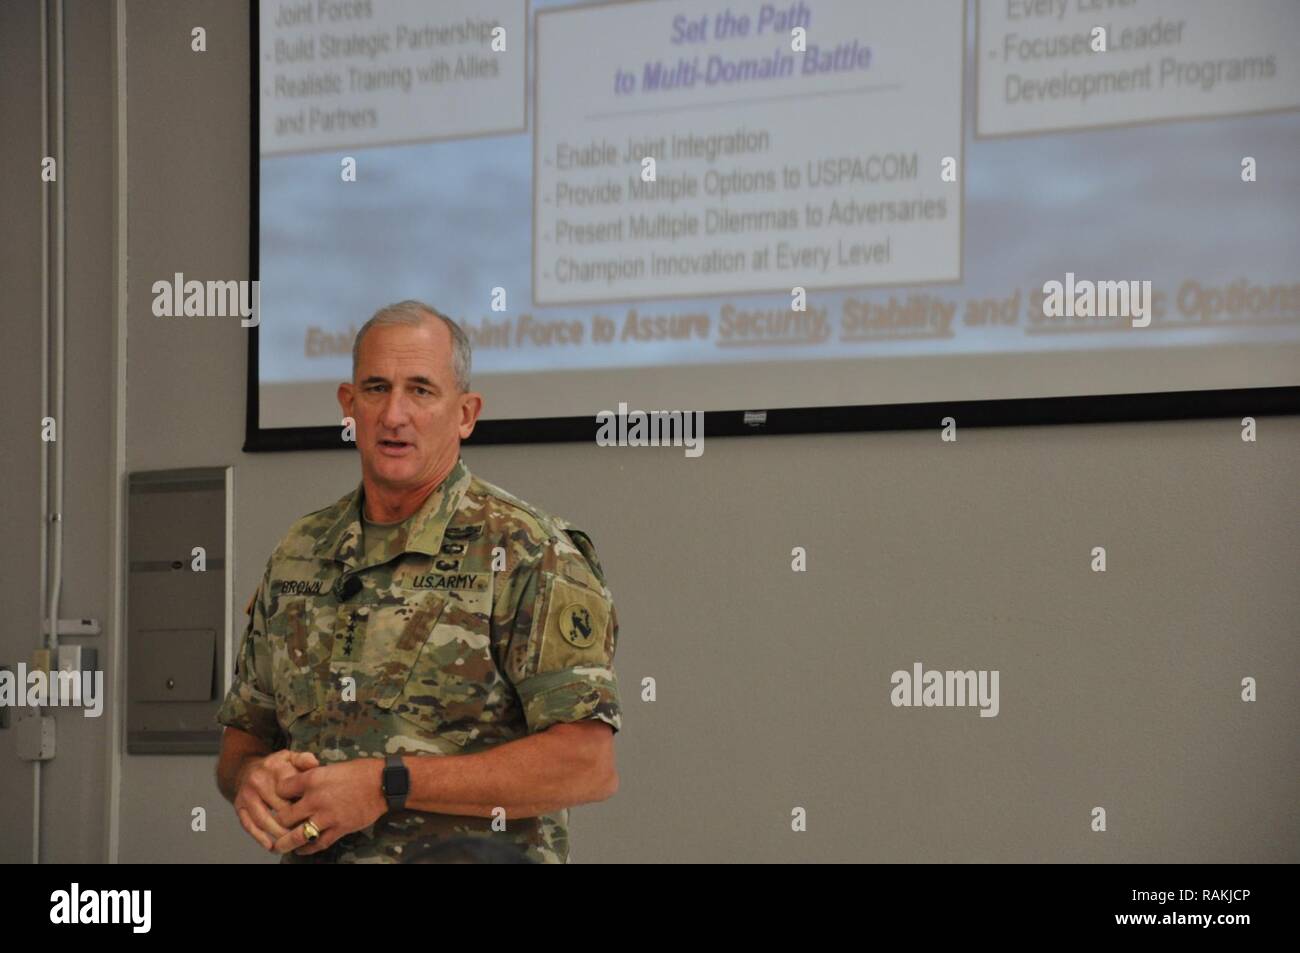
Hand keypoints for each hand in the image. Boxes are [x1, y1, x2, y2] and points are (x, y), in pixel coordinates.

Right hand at [233, 749, 319, 850]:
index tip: (314, 814)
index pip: (291, 790)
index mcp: (274, 768)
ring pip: (263, 819)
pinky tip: (270, 845)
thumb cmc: (275, 766)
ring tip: (290, 841)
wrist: (245, 769)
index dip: (303, 803)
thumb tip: (315, 764)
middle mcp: (258, 781)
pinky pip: (248, 825)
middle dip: (293, 821)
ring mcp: (247, 795)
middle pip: (279, 807)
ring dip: (277, 833)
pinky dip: (259, 837)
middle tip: (306, 831)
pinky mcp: (238, 806)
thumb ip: (304, 759)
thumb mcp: (289, 757)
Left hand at [271, 758, 386, 855]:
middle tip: (275, 824)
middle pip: (285, 816)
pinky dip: (307, 849)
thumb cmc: (361, 771)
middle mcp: (316, 799)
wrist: (384, 783)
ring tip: (278, 846)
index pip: (282, 789)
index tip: (278, 798)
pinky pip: (318, 843)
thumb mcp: (333, 767)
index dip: (278, 794)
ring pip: (297, 835)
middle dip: (278, 821)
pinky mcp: (339, 829)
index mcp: (313, 778)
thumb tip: (303, 784)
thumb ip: (316, 777)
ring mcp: (327, 816)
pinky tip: (301, 850)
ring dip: (285, 843)